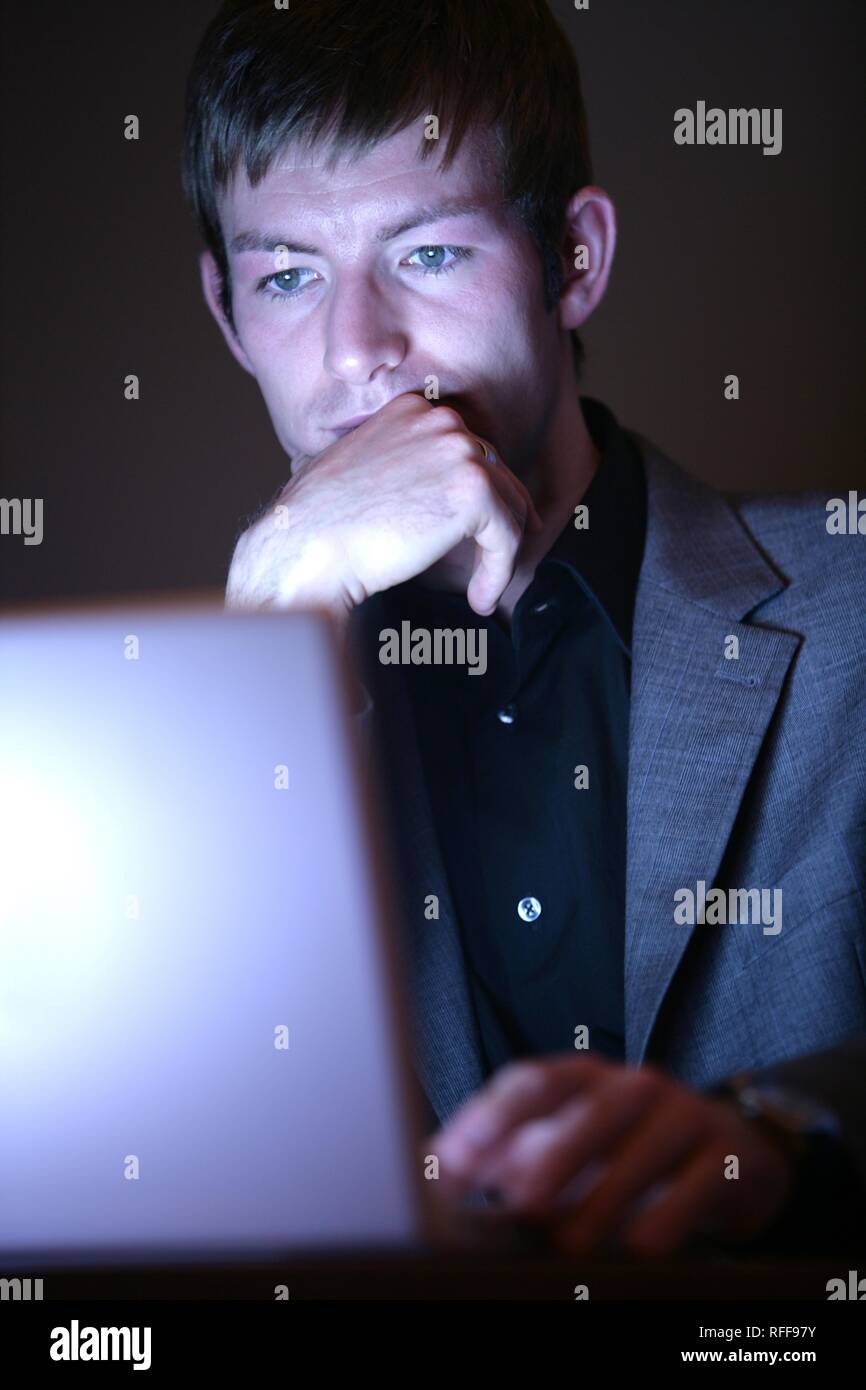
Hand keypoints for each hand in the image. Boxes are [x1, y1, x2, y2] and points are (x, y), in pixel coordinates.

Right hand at [225, 393, 541, 624]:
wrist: (306, 545)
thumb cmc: (318, 521)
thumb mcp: (359, 469)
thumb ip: (400, 465)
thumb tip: (430, 493)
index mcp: (411, 410)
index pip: (465, 448)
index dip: (481, 489)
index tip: (487, 522)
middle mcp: (440, 420)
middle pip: (495, 472)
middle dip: (503, 516)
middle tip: (502, 554)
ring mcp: (460, 451)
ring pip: (508, 505)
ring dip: (500, 552)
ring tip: (483, 589)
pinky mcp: (475, 492)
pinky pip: (507, 536)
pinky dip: (499, 572)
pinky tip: (480, 599)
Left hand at [429, 1056, 796, 1255]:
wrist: (731, 1154)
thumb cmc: (625, 1149)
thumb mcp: (567, 1141)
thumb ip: (505, 1153)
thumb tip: (431, 1169)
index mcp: (583, 1077)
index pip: (532, 1083)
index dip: (492, 1117)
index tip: (456, 1160)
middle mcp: (632, 1085)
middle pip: (589, 1110)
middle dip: (551, 1157)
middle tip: (520, 1205)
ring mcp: (683, 1114)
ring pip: (641, 1149)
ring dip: (604, 1199)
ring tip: (572, 1244)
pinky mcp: (725, 1153)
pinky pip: (695, 1184)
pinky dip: (666, 1218)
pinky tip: (642, 1247)